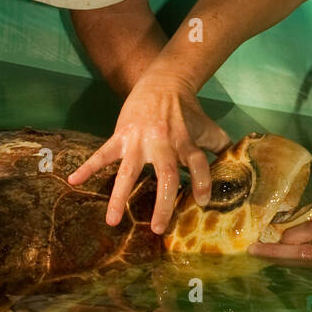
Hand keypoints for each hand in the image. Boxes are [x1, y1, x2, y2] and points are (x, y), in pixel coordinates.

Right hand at [66, 65, 230, 233]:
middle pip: (166, 176)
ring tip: (113, 221)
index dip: (202, 182)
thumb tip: (238, 166)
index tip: (201, 202)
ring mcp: (139, 141)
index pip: (198, 164)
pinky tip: (73, 182)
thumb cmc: (187, 111)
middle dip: (163, 204)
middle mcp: (164, 143)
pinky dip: (88, 167)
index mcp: (185, 143)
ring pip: (129, 172)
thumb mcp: (206, 128)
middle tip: (159, 229)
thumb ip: (221, 147)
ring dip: (120, 197)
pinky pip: (102, 153)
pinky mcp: (121, 135)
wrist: (163, 82)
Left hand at [248, 208, 311, 263]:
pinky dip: (291, 264)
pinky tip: (276, 259)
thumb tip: (308, 220)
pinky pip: (310, 269)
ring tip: (259, 254)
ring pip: (304, 266)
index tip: (282, 230)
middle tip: (254, 249)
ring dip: (280, 260)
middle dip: (278, 253)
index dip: (299, 232)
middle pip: (305, 256)